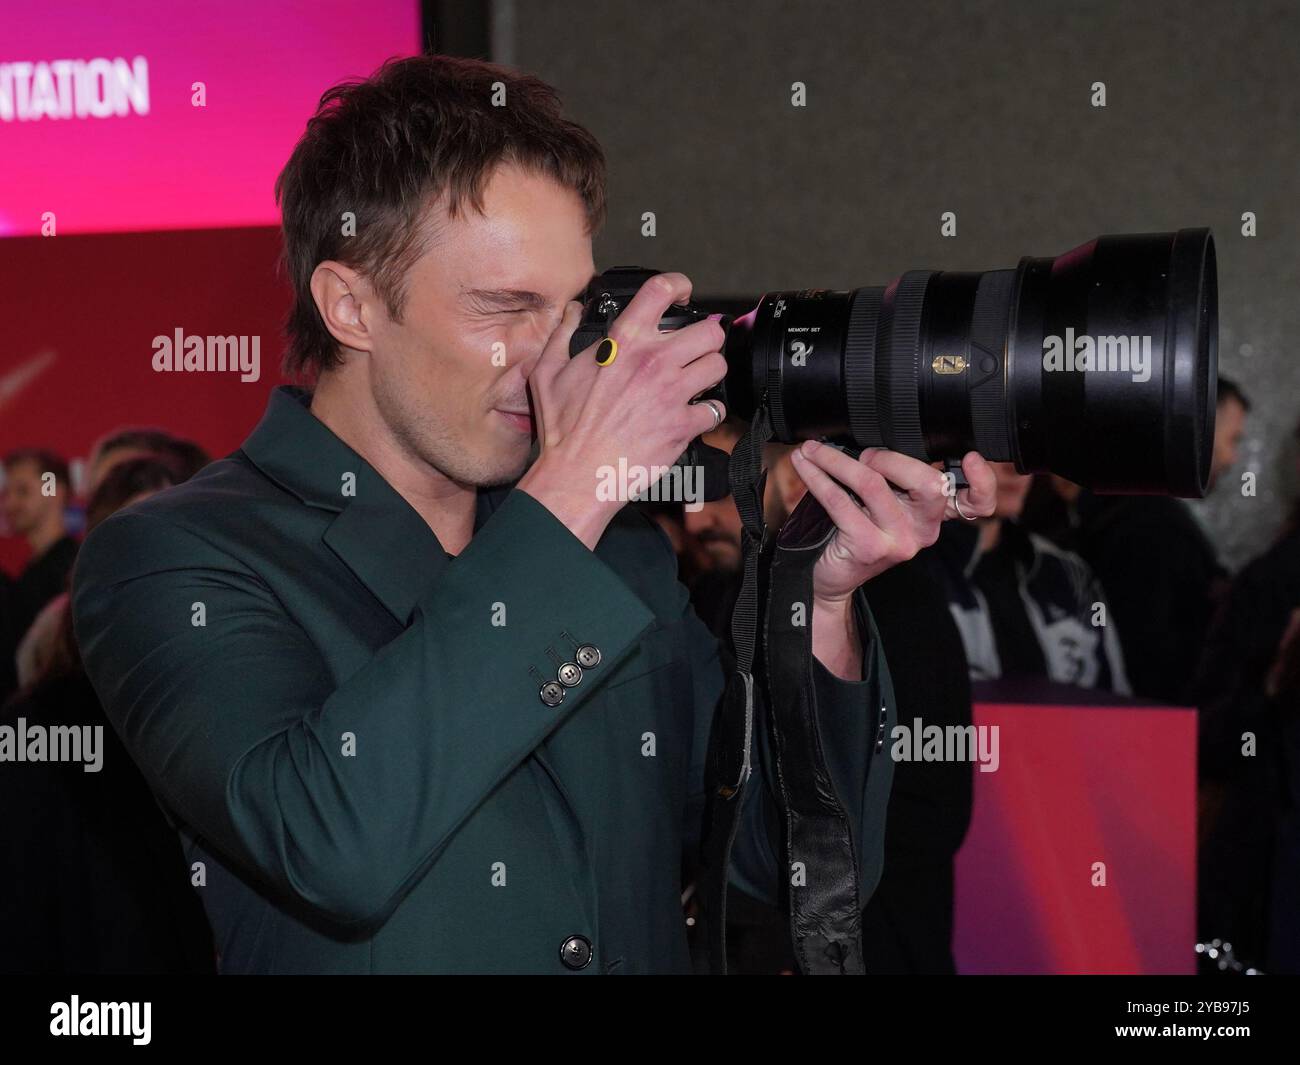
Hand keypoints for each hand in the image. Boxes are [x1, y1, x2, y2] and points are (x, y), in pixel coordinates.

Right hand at [517, 273, 727, 547]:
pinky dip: (708, 411)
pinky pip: (715, 409)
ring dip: (709, 371)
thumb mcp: (548, 372)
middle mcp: (653, 362)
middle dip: (706, 337)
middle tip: (696, 347)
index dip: (679, 285)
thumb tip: (569, 311)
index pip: (662, 290)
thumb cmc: (562, 429)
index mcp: (623, 343)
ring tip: (696, 379)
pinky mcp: (683, 425)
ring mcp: (672, 394)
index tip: (681, 293)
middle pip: (710, 331)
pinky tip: (695, 413)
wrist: (576, 475)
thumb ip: (561, 334)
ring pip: (718, 366)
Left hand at [788, 443, 995, 604]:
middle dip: (889, 457)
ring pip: (872, 483)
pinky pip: (840, 500)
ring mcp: (899, 541)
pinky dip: (818, 476)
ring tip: (814, 451)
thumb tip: (868, 437)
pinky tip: (805, 465)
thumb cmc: (852, 535)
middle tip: (861, 455)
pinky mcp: (869, 547)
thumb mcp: (881, 506)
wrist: (828, 580)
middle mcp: (923, 529)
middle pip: (926, 481)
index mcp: (932, 516)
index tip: (971, 456)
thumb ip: (892, 480)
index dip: (982, 481)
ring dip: (835, 459)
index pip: (976, 503)